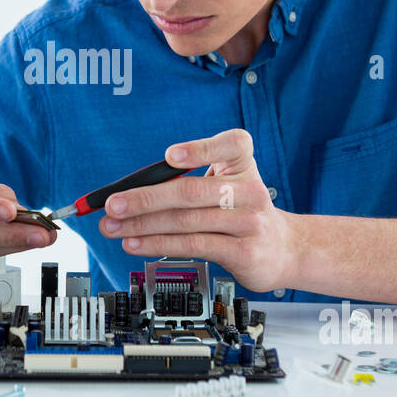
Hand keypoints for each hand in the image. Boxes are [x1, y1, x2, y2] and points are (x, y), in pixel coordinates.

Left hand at [97, 128, 294, 292]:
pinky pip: (193, 245)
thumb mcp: (228, 184)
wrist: (284, 249)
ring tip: (114, 227)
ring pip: (186, 221)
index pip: (230, 145)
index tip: (170, 156)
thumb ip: (189, 180)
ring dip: (142, 225)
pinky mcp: (243, 251)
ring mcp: (248, 222)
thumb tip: (132, 190)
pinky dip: (159, 244)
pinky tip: (136, 243)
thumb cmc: (243, 211)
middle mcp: (250, 190)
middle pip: (191, 190)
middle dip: (145, 198)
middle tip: (113, 203)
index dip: (199, 149)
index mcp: (243, 163)